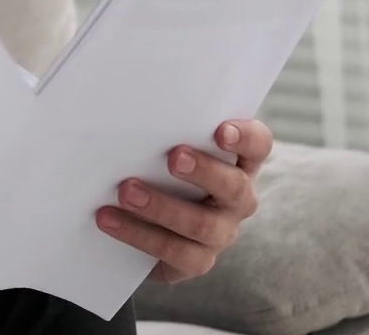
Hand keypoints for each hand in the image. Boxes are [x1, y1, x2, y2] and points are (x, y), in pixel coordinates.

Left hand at [95, 118, 271, 283]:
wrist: (147, 224)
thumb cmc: (160, 169)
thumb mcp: (167, 146)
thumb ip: (164, 129)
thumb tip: (123, 107)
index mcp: (238, 162)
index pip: (258, 145)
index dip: (245, 138)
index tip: (221, 130)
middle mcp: (237, 198)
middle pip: (234, 186)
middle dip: (204, 171)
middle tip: (174, 157)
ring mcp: (221, 232)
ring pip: (202, 224)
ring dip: (161, 207)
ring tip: (125, 191)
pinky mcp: (197, 260)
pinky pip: (175, 252)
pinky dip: (138, 234)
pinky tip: (110, 220)